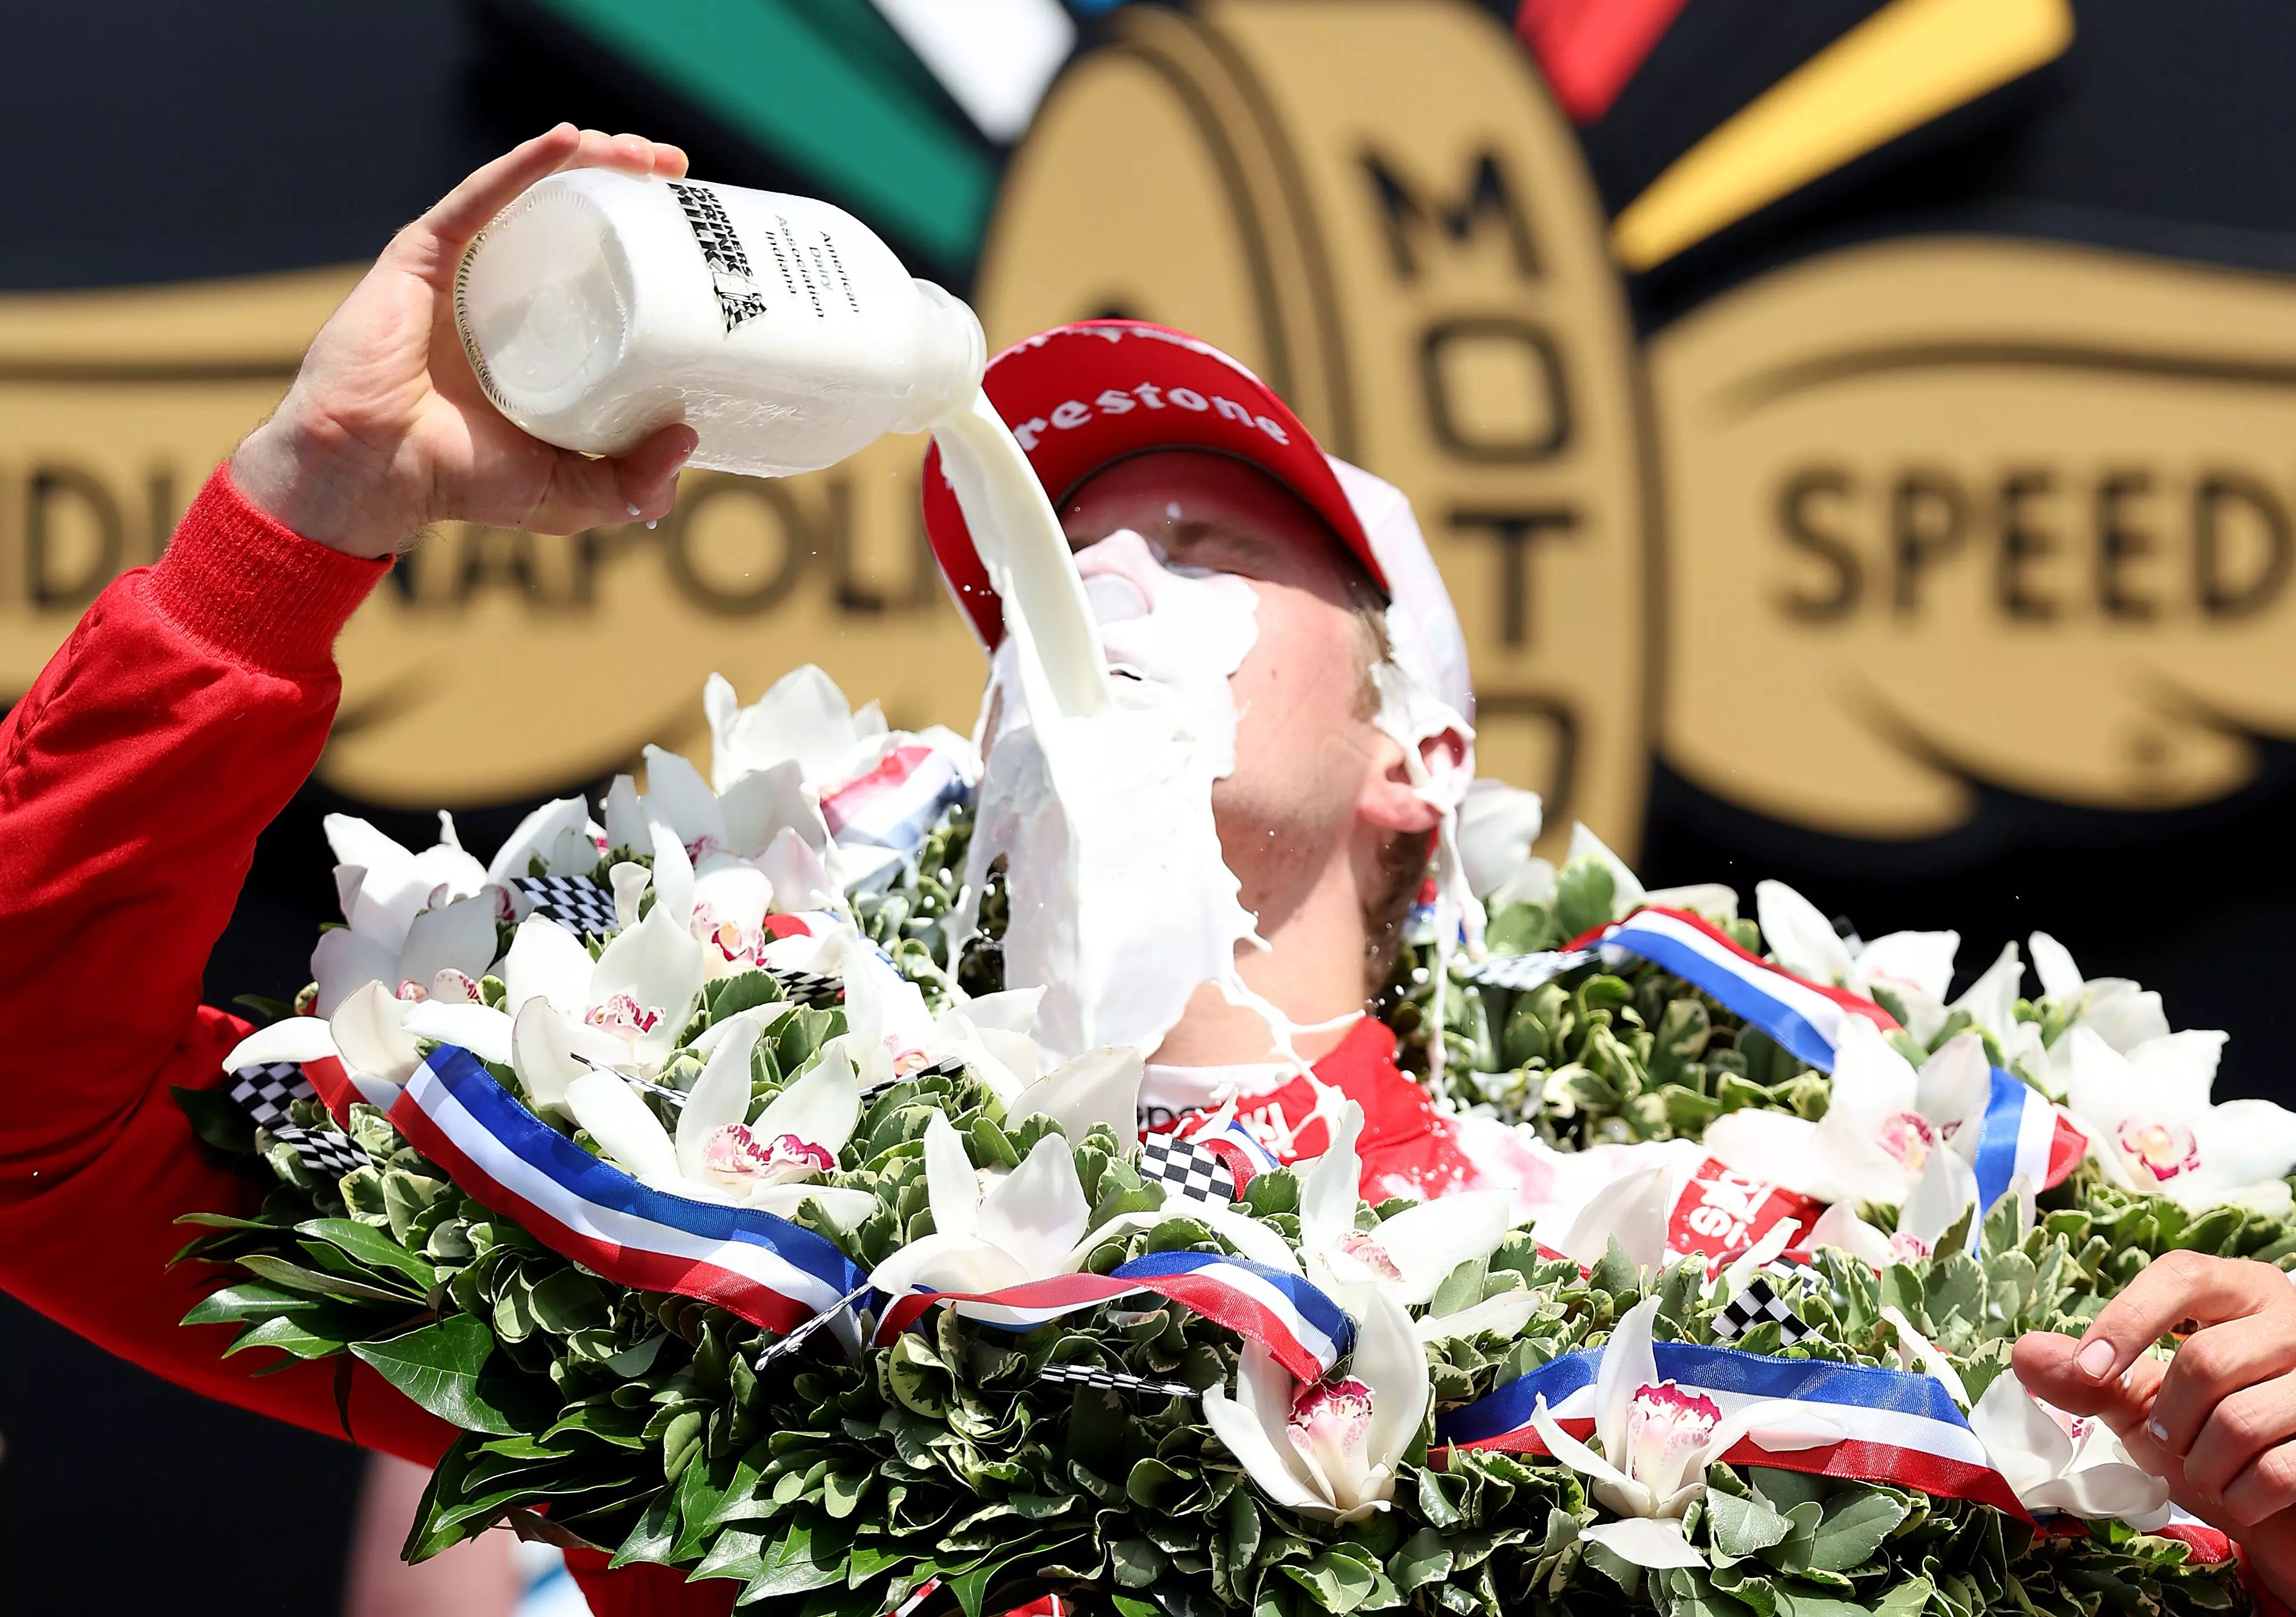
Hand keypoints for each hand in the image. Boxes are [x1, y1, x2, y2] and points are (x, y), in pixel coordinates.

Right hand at [230, 125, 700, 557]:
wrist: (374, 475)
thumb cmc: (461, 483)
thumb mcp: (572, 494)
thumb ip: (634, 484)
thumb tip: (689, 440)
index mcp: (539, 333)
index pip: (600, 267)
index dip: (647, 237)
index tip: (699, 228)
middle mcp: (503, 291)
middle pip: (573, 213)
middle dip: (628, 177)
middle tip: (678, 170)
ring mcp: (463, 269)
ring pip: (534, 192)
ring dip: (593, 157)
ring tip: (646, 152)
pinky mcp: (424, 255)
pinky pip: (481, 197)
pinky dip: (524, 164)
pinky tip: (570, 140)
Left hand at [2014, 1250, 2295, 1599]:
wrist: (2280, 1506)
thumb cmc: (2211, 1438)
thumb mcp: (2144, 1403)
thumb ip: (2091, 1378)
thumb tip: (2023, 1353)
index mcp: (2241, 1291)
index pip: (2181, 1275)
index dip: (2126, 1320)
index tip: (2088, 1370)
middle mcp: (2293, 1322)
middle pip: (2205, 1361)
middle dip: (2169, 1419)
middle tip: (2170, 1441)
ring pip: (2239, 1421)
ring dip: (2204, 1464)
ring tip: (2211, 1467)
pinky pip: (2276, 1472)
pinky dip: (2242, 1497)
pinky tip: (2246, 1495)